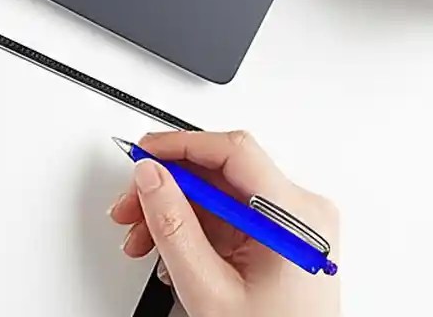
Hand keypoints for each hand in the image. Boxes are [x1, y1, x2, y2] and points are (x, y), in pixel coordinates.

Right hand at [109, 131, 339, 316]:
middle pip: (220, 172)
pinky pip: (228, 216)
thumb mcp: (209, 287)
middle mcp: (301, 213)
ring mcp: (292, 226)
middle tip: (131, 206)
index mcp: (294, 217)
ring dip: (174, 210)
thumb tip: (150, 177)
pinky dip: (194, 228)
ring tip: (143, 238)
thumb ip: (174, 226)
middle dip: (167, 187)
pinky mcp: (280, 238)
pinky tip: (170, 249)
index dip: (180, 145)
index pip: (233, 151)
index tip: (142, 154)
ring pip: (218, 194)